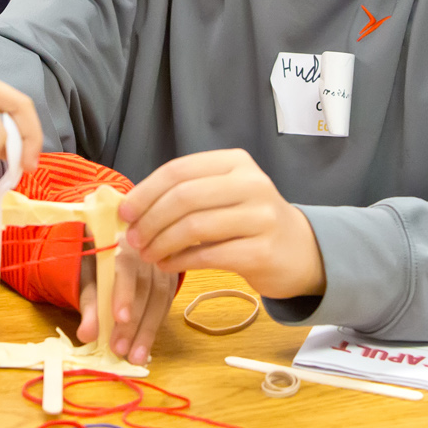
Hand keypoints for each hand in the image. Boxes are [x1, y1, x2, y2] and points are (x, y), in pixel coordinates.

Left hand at [77, 246, 180, 365]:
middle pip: (144, 288)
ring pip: (159, 299)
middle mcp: (145, 253)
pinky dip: (154, 327)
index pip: (125, 269)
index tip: (120, 319)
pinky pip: (166, 305)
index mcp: (120, 246)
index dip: (124, 294)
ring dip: (146, 331)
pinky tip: (145, 345)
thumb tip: (87, 335)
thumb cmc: (97, 265)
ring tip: (135, 357)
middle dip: (133, 322)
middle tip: (120, 349)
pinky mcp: (169, 280)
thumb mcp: (88, 281)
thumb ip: (88, 306)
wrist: (112, 250)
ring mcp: (161, 265)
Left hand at [118, 149, 325, 300]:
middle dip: (150, 220)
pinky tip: (167, 266)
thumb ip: (187, 193)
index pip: (179, 170)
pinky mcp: (262, 252)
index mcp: (236, 162)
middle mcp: (251, 184)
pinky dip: (180, 261)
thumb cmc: (250, 220)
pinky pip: (208, 256)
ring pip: (193, 227)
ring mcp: (260, 217)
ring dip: (161, 243)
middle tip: (133, 239)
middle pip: (184, 198)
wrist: (301, 251)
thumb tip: (133, 208)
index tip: (125, 212)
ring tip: (147, 255)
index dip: (146, 192)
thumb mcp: (225, 193)